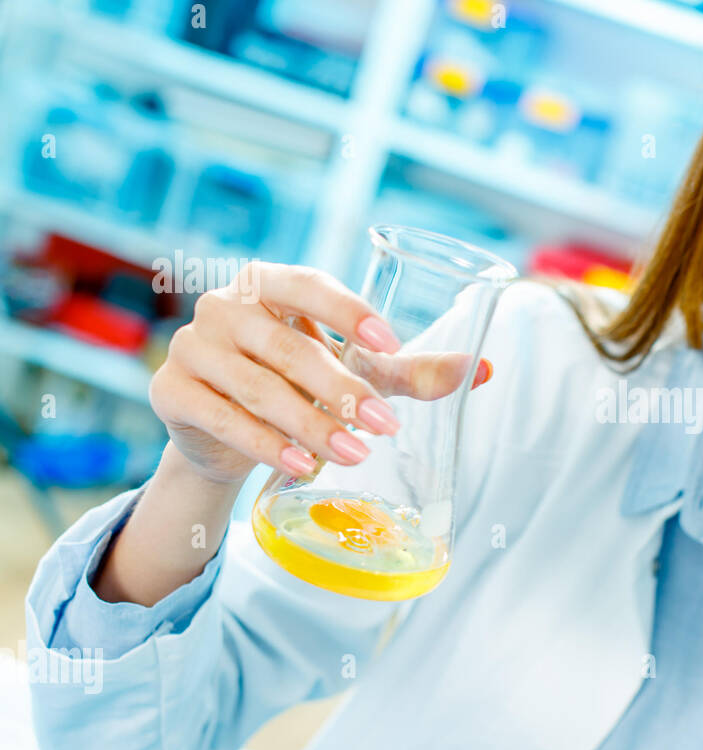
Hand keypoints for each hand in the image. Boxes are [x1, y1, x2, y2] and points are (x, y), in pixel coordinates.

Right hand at [149, 263, 491, 485]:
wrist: (223, 428)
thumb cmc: (297, 382)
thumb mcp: (355, 371)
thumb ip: (410, 370)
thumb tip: (483, 370)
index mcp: (270, 283)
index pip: (310, 286)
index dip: (349, 312)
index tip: (392, 343)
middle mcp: (224, 306)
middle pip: (287, 347)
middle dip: (342, 390)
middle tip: (386, 426)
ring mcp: (192, 347)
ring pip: (259, 388)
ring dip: (311, 426)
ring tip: (356, 455)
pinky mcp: (172, 392)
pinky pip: (223, 419)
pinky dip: (266, 445)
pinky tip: (301, 466)